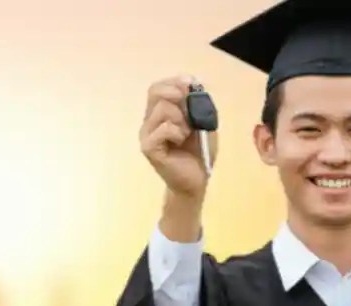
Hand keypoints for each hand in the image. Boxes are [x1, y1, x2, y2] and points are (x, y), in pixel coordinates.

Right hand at [139, 74, 217, 198]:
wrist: (196, 180)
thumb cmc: (199, 151)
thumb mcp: (204, 121)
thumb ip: (198, 103)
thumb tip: (193, 84)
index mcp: (159, 112)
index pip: (157, 87)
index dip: (174, 81)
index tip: (192, 84)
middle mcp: (149, 121)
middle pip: (155, 92)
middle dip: (178, 96)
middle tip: (190, 111)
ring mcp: (146, 134)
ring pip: (162, 109)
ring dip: (182, 119)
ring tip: (186, 134)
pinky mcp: (148, 147)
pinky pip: (164, 128)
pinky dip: (178, 132)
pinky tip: (180, 143)